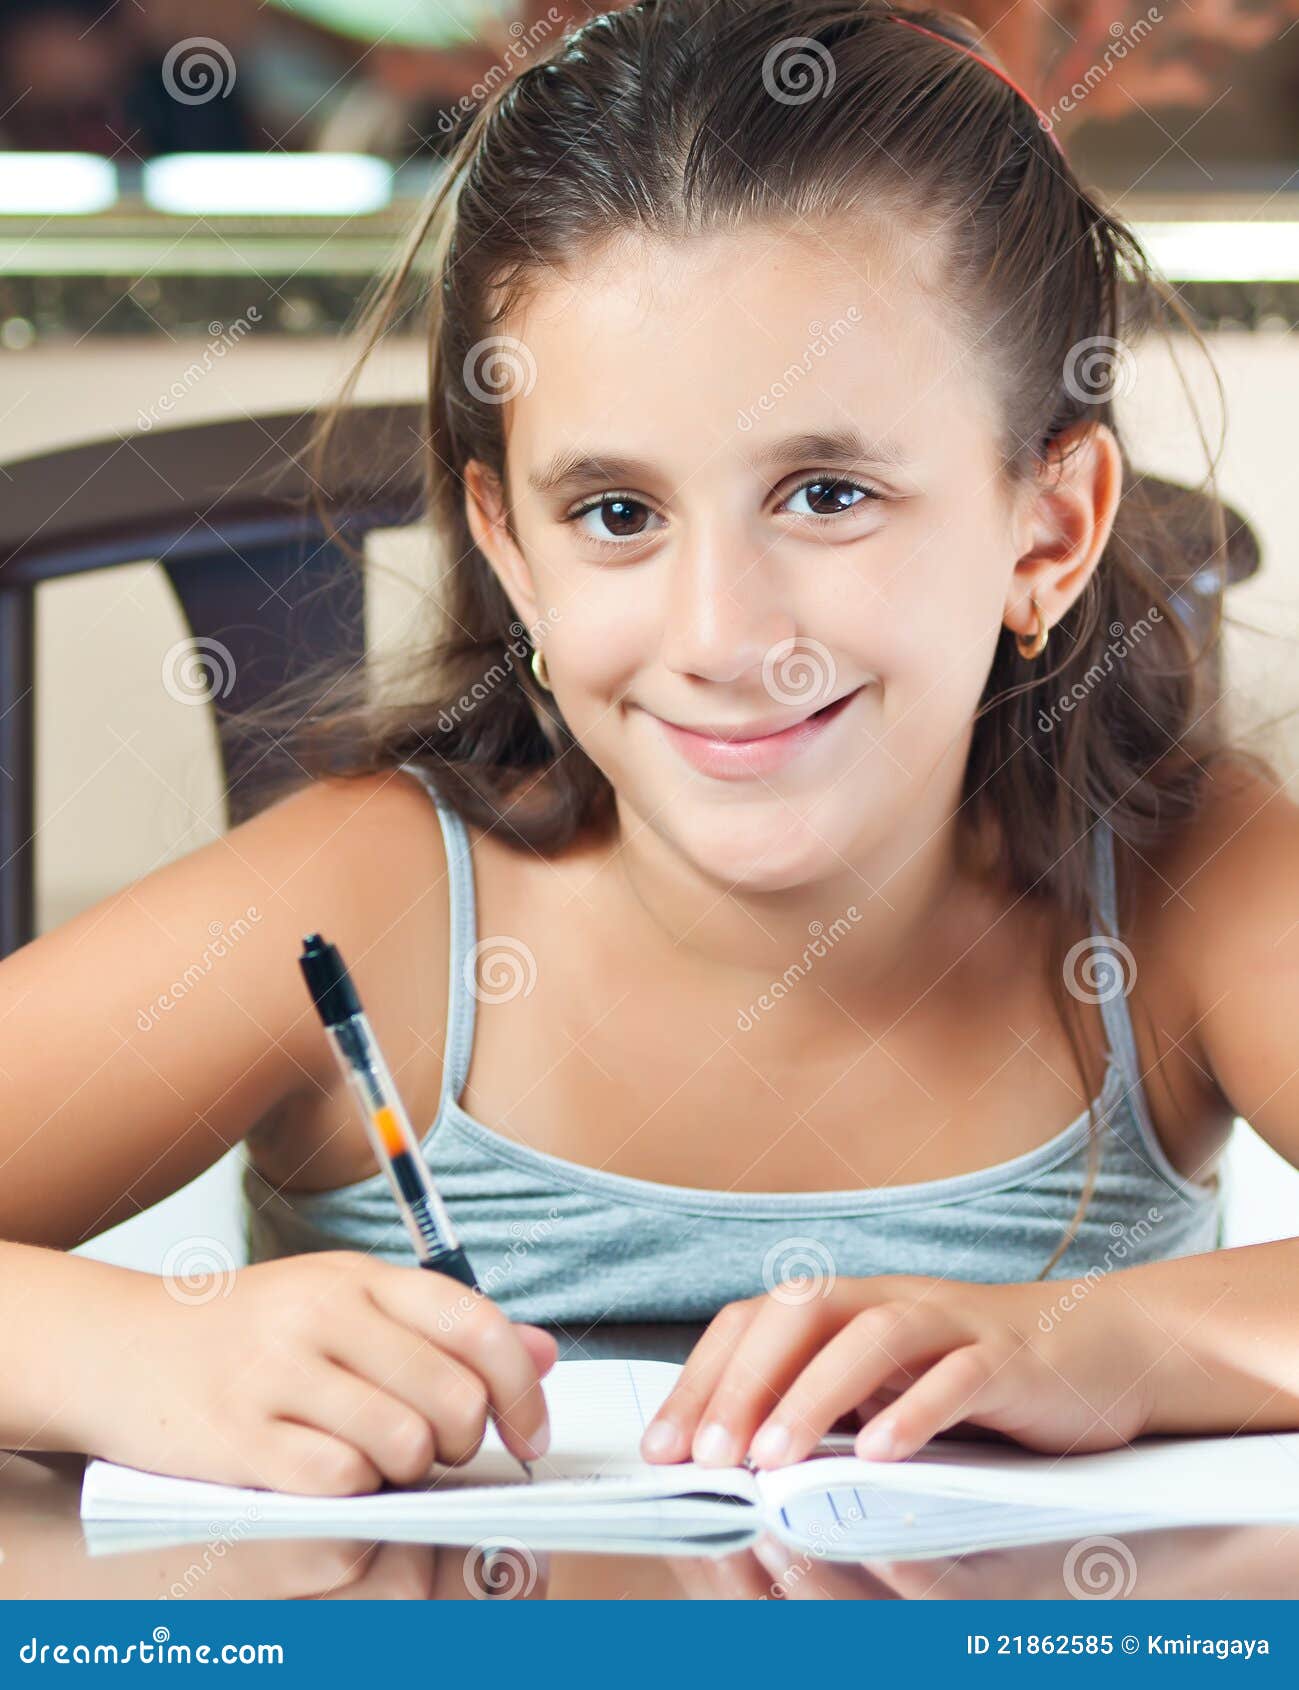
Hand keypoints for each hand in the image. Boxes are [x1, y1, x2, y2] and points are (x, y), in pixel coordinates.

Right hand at [80, 1251, 555, 1494]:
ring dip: (408, 1474)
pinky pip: (339, 1482)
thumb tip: (543, 1352)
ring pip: (404, 1446)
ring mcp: (278, 1374)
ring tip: (381, 1463)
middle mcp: (323, 1314)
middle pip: (452, 1397)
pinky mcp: (239, 1437)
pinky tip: (332, 1476)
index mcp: (359, 1276)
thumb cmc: (248, 1330)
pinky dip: (352, 1494)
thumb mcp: (346, 1301)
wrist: (120, 1345)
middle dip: (465, 1443)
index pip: (476, 1324)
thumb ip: (442, 1328)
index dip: (523, 1387)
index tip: (532, 1433)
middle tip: (440, 1453)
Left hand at [638, 1274, 1153, 1469]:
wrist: (1100, 1347)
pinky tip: (883, 1454)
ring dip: (813, 1395)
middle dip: (743, 1383)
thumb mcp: (884, 1387)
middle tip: (707, 1458)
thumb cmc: (976, 1375)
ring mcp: (953, 1323)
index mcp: (849, 1307)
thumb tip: (731, 1462)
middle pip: (800, 1314)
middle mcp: (891, 1301)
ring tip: (772, 1459)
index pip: (754, 1320)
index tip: (666, 1447)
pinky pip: (961, 1373)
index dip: (703, 1377)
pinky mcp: (1012, 1358)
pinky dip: (918, 1409)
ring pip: (873, 1336)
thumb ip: (820, 1407)